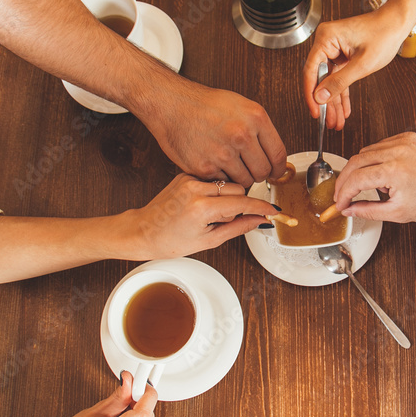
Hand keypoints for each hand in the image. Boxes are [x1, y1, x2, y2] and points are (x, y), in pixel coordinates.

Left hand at [125, 174, 277, 258]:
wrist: (142, 231)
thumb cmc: (170, 241)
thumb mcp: (208, 240)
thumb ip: (238, 227)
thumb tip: (260, 220)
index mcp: (201, 207)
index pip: (243, 202)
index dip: (261, 207)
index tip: (273, 210)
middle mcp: (195, 188)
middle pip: (238, 188)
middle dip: (239, 204)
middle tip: (224, 219)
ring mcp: (189, 179)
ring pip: (226, 183)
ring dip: (226, 198)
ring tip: (210, 213)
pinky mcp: (185, 175)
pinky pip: (212, 181)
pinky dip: (213, 193)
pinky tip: (201, 204)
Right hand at [150, 81, 286, 186]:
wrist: (172, 104)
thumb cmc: (204, 104)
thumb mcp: (241, 106)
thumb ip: (260, 129)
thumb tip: (273, 155)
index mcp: (255, 118)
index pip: (278, 155)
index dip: (279, 169)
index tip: (276, 174)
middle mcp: (241, 135)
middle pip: (263, 171)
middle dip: (259, 174)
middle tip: (250, 169)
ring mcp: (223, 152)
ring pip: (245, 181)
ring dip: (240, 177)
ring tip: (228, 164)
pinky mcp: (205, 167)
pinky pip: (223, 182)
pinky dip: (220, 177)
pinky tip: (213, 162)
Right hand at [303, 7, 409, 128]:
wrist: (398, 22)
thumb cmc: (384, 34)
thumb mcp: (362, 64)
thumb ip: (339, 82)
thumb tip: (320, 97)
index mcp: (326, 38)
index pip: (311, 71)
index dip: (312, 94)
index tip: (315, 112)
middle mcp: (326, 41)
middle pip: (320, 78)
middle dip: (326, 103)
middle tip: (328, 121)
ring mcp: (334, 48)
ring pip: (329, 80)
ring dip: (334, 101)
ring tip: (336, 120)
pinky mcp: (342, 53)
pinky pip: (338, 76)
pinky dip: (342, 92)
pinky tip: (343, 108)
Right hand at [333, 132, 415, 222]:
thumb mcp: (398, 213)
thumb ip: (368, 211)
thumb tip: (349, 210)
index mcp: (395, 171)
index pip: (356, 179)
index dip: (343, 193)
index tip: (340, 202)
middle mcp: (398, 151)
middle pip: (356, 161)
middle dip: (345, 179)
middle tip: (343, 193)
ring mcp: (403, 141)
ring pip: (366, 151)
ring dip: (360, 169)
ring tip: (370, 186)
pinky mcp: (408, 137)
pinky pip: (380, 145)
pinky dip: (374, 158)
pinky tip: (382, 173)